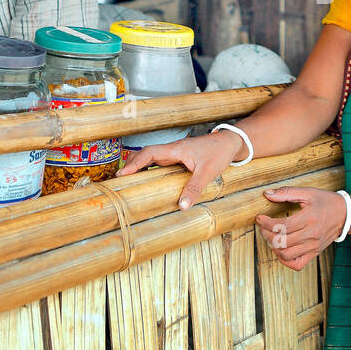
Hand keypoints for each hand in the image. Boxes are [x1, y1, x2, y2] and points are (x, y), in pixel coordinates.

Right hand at [115, 130, 243, 208]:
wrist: (231, 143)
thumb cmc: (219, 152)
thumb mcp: (207, 172)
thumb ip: (194, 188)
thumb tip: (182, 206)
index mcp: (175, 149)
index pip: (149, 153)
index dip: (134, 163)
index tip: (121, 175)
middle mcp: (173, 150)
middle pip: (146, 155)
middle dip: (131, 166)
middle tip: (119, 181)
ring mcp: (176, 154)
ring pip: (152, 158)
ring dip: (140, 167)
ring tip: (129, 181)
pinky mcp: (181, 159)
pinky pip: (161, 163)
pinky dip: (151, 169)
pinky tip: (149, 180)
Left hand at [255, 186, 347, 271]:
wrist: (346, 215)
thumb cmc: (327, 202)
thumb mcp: (308, 192)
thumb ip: (287, 193)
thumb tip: (267, 194)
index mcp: (309, 218)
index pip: (282, 226)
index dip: (266, 223)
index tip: (260, 218)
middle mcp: (311, 235)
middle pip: (281, 241)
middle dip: (266, 234)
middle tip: (263, 226)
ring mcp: (313, 246)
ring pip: (286, 255)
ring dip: (273, 247)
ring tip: (271, 237)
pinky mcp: (314, 253)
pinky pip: (296, 264)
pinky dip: (285, 260)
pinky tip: (281, 249)